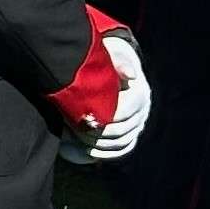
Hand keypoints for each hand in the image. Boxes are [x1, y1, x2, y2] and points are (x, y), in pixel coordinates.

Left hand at [69, 30, 150, 161]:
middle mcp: (142, 113)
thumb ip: (118, 61)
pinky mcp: (128, 134)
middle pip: (118, 133)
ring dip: (94, 146)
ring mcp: (136, 125)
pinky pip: (119, 150)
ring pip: (118, 145)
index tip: (74, 117)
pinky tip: (81, 152)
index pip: (120, 115)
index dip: (98, 119)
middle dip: (91, 133)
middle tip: (67, 130)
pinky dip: (100, 154)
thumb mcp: (111, 54)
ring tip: (70, 141)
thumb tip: (131, 74)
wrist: (111, 65)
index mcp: (139, 95)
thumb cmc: (106, 59)